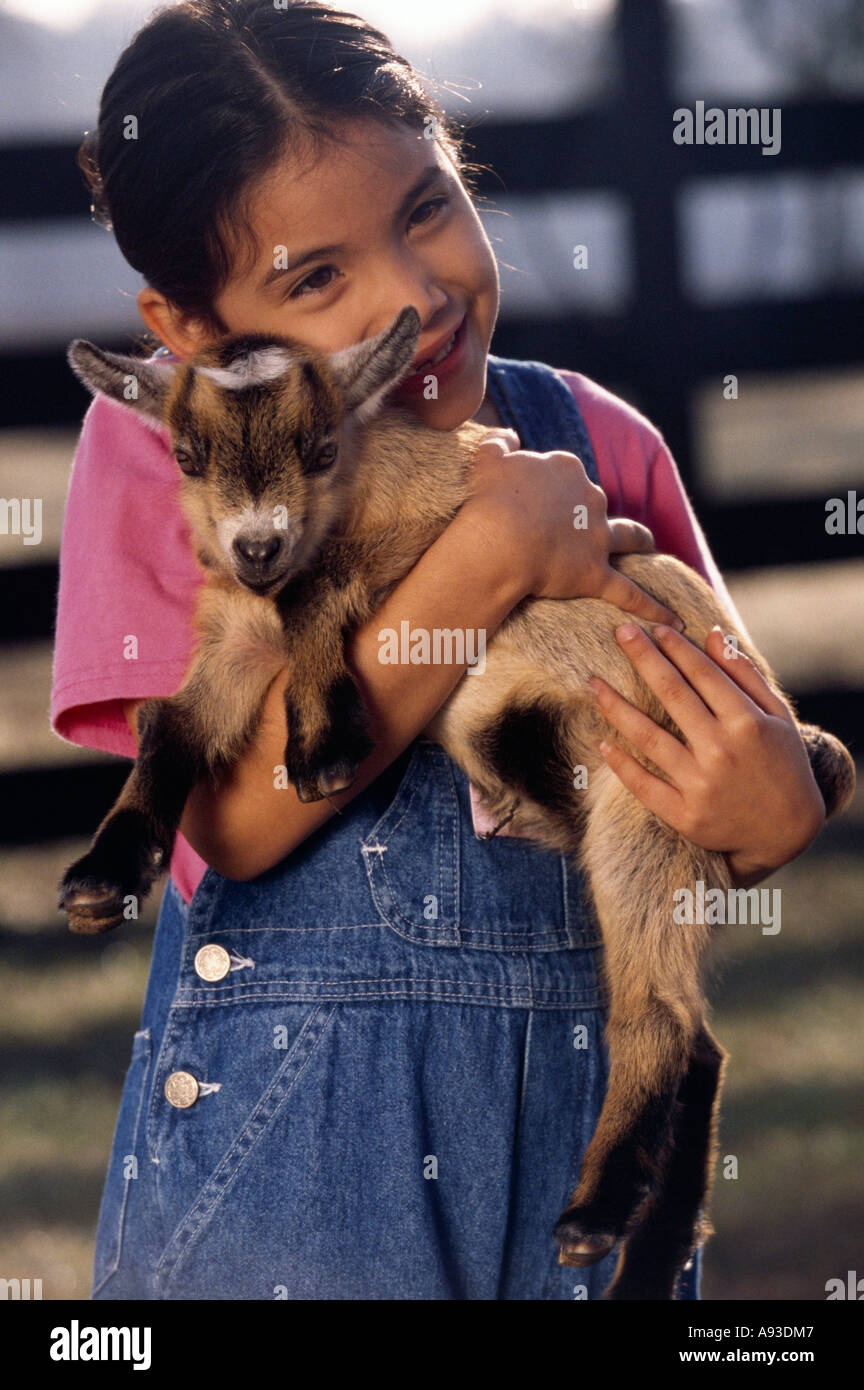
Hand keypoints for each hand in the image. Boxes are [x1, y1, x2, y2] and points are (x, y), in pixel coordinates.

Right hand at [467, 434, 683, 627]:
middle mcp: (590, 498)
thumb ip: (499, 441)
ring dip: (640, 541)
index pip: (566, 473)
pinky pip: (629, 593)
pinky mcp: (596, 574)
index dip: (550, 487)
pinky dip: (651, 606)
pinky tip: (670, 619)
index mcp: (566, 468)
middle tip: (571, 529)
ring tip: (648, 547)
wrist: (498, 540)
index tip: (534, 500)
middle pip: (595, 502)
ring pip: (629, 536)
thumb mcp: (489, 459)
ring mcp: (597, 536)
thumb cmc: (490, 500)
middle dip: (589, 512)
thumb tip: (509, 435)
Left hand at [588, 623, 826, 882]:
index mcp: (747, 723)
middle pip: (672, 694)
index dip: (676, 648)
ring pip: (648, 736)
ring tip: (593, 683)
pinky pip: (643, 785)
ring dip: (616, 706)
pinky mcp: (685, 815)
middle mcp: (721, 750)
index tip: (654, 628)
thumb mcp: (777, 716)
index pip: (703, 674)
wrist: (786, 831)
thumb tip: (713, 634)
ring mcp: (701, 784)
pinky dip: (621, 764)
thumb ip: (744, 675)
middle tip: (620, 632)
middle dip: (644, 658)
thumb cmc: (782, 763)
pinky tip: (602, 742)